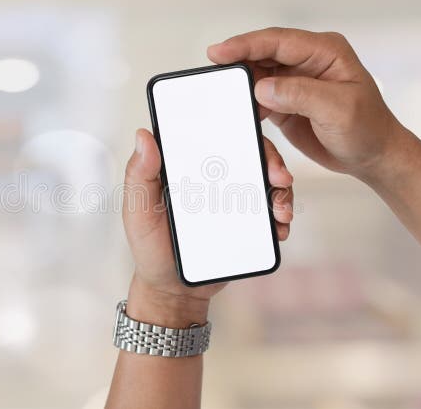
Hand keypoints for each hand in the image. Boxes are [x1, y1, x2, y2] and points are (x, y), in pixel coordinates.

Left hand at [122, 128, 292, 324]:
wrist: (173, 290)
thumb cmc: (150, 247)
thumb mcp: (138, 211)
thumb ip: (139, 176)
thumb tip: (143, 135)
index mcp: (188, 167)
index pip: (217, 136)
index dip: (240, 130)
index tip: (254, 139)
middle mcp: (214, 178)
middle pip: (251, 155)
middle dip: (272, 162)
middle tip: (279, 178)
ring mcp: (233, 200)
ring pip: (266, 182)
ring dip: (282, 191)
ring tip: (281, 211)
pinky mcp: (248, 223)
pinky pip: (270, 212)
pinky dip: (281, 216)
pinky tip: (280, 227)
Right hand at [207, 27, 408, 181]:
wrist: (373, 156)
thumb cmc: (368, 129)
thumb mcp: (338, 110)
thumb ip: (300, 94)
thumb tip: (263, 86)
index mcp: (324, 52)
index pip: (278, 41)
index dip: (246, 44)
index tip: (219, 52)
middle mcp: (307, 62)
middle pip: (262, 55)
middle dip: (238, 64)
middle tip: (215, 76)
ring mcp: (295, 81)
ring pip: (257, 76)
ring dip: (242, 88)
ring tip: (225, 98)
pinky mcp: (286, 102)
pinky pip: (259, 97)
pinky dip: (248, 105)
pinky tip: (240, 113)